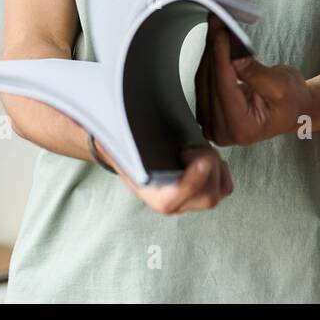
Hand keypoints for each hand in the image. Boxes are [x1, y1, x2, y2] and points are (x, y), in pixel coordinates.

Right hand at [101, 139, 232, 214]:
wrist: (134, 151)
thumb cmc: (133, 142)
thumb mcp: (128, 139)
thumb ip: (124, 133)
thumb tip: (94, 114)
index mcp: (154, 195)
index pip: (178, 196)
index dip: (192, 178)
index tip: (193, 153)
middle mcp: (175, 205)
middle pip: (208, 196)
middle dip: (207, 165)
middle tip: (190, 147)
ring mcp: (192, 202)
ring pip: (220, 189)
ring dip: (215, 165)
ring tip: (194, 150)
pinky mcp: (205, 193)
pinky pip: (225, 186)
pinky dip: (221, 169)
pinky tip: (203, 156)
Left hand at [195, 14, 310, 145]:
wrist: (292, 109)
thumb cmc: (291, 101)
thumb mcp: (281, 85)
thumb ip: (255, 73)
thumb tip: (234, 57)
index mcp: (242, 129)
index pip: (225, 88)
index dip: (221, 58)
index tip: (221, 33)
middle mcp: (221, 131)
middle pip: (210, 83)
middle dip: (215, 48)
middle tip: (218, 21)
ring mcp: (211, 122)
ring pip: (203, 79)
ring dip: (210, 50)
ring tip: (217, 25)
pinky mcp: (207, 110)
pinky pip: (203, 80)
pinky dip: (210, 58)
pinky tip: (216, 41)